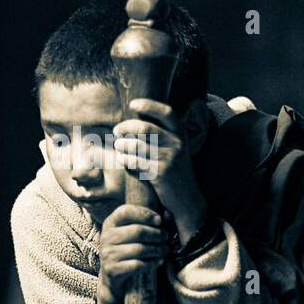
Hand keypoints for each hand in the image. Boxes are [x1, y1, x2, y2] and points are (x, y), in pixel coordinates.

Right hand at [97, 203, 169, 303]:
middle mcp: (106, 237)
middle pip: (137, 231)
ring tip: (166, 250)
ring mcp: (108, 254)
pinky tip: (159, 261)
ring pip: (139, 249)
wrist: (112, 277)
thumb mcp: (131, 234)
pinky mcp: (112, 270)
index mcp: (111, 223)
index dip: (145, 214)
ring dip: (158, 249)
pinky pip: (137, 265)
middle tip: (167, 238)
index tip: (160, 221)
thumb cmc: (126, 250)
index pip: (125, 211)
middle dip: (157, 234)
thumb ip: (147, 223)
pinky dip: (152, 263)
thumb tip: (168, 216)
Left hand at [113, 98, 206, 243]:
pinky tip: (123, 160)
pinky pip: (135, 162)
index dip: (149, 105)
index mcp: (181, 134)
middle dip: (126, 128)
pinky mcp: (160, 173)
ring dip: (122, 145)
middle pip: (145, 128)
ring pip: (137, 145)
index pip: (166, 112)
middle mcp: (177, 143)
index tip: (132, 104)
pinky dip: (126, 160)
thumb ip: (160, 135)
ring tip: (118, 147)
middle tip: (116, 131)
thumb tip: (133, 121)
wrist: (187, 199)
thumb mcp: (174, 149)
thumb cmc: (174, 171)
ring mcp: (169, 158)